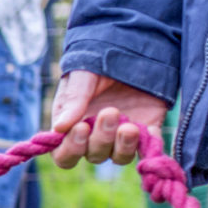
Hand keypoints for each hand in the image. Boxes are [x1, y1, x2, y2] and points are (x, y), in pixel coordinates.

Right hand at [50, 70, 169, 167]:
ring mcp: (120, 137)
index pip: (64, 154)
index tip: (81, 128)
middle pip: (93, 155)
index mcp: (72, 126)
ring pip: (119, 157)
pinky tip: (148, 131)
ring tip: (130, 128)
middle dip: (102, 138)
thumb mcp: (83, 77)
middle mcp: (95, 136)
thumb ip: (73, 100)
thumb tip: (59, 129)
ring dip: (124, 146)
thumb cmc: (97, 64)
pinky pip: (148, 148)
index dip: (71, 149)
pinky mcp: (147, 131)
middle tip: (110, 112)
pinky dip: (149, 145)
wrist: (130, 50)